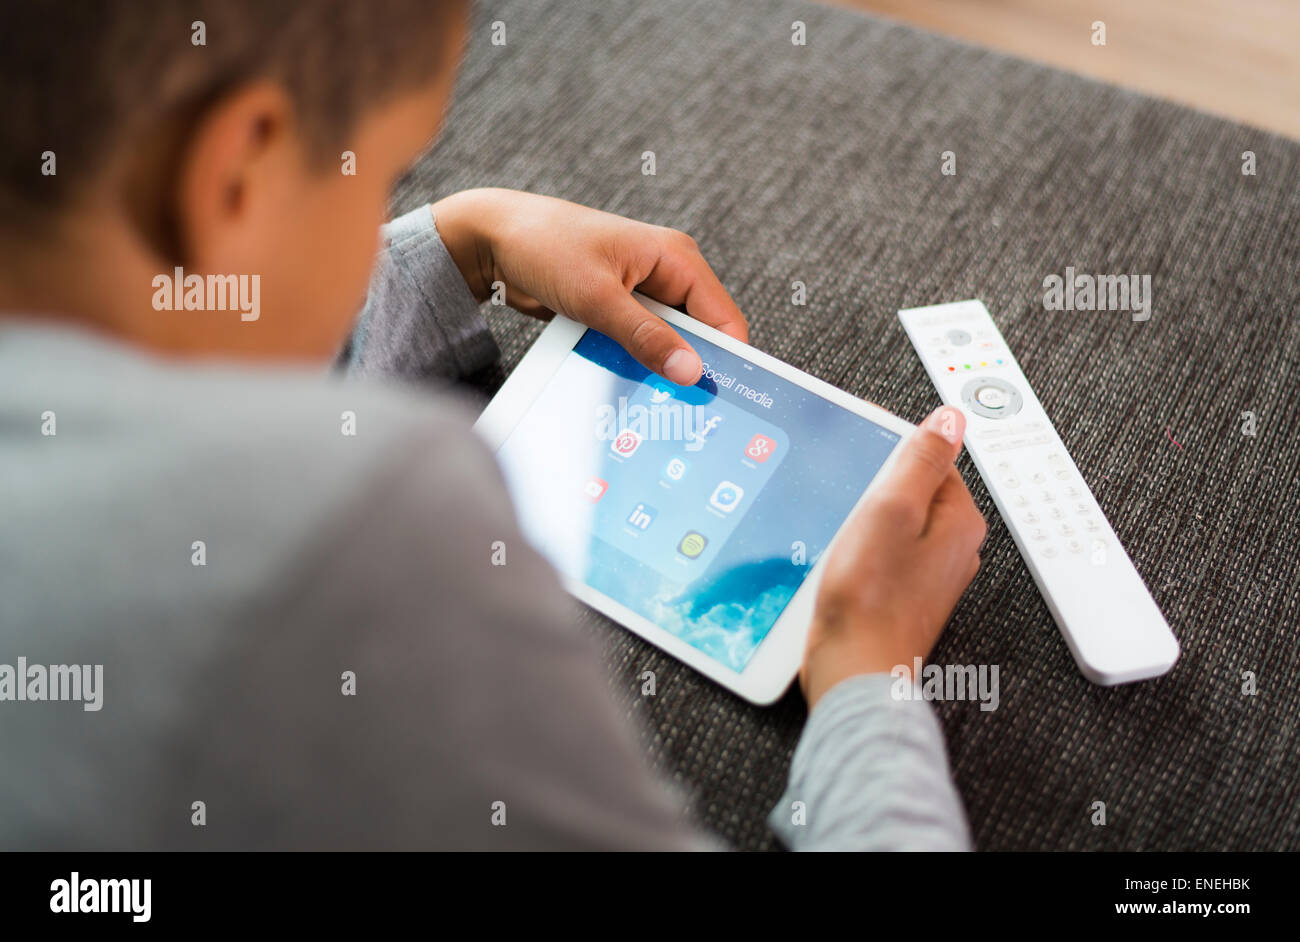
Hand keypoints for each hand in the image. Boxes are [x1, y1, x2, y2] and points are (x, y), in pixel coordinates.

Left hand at [430, 188, 747, 383]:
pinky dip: (632, 362)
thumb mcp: (597, 297)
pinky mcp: (619, 307)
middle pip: (698, 335)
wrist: (491, 238)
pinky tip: (621, 381)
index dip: (725, 360)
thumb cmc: (543, 246)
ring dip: (655, 367)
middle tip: (677, 409)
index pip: (724, 319)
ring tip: (646, 398)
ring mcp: (642, 292)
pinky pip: (639, 343)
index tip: (715, 399)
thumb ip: (645, 336)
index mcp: (676, 258)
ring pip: (667, 343)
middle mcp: (666, 273)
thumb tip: (689, 371)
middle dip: (688, 368)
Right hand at [800, 406, 987, 708]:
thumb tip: (950, 418)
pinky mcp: (899, 594)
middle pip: (911, 489)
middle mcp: (952, 547)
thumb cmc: (870, 600)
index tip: (856, 445)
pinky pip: (880, 551)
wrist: (853, 670)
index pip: (932, 456)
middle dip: (874, 484)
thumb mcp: (892, 509)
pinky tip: (836, 554)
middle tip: (843, 492)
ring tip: (838, 525)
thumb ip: (921, 458)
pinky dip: (857, 545)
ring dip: (862, 516)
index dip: (889, 444)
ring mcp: (927, 574)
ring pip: (893, 521)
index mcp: (959, 521)